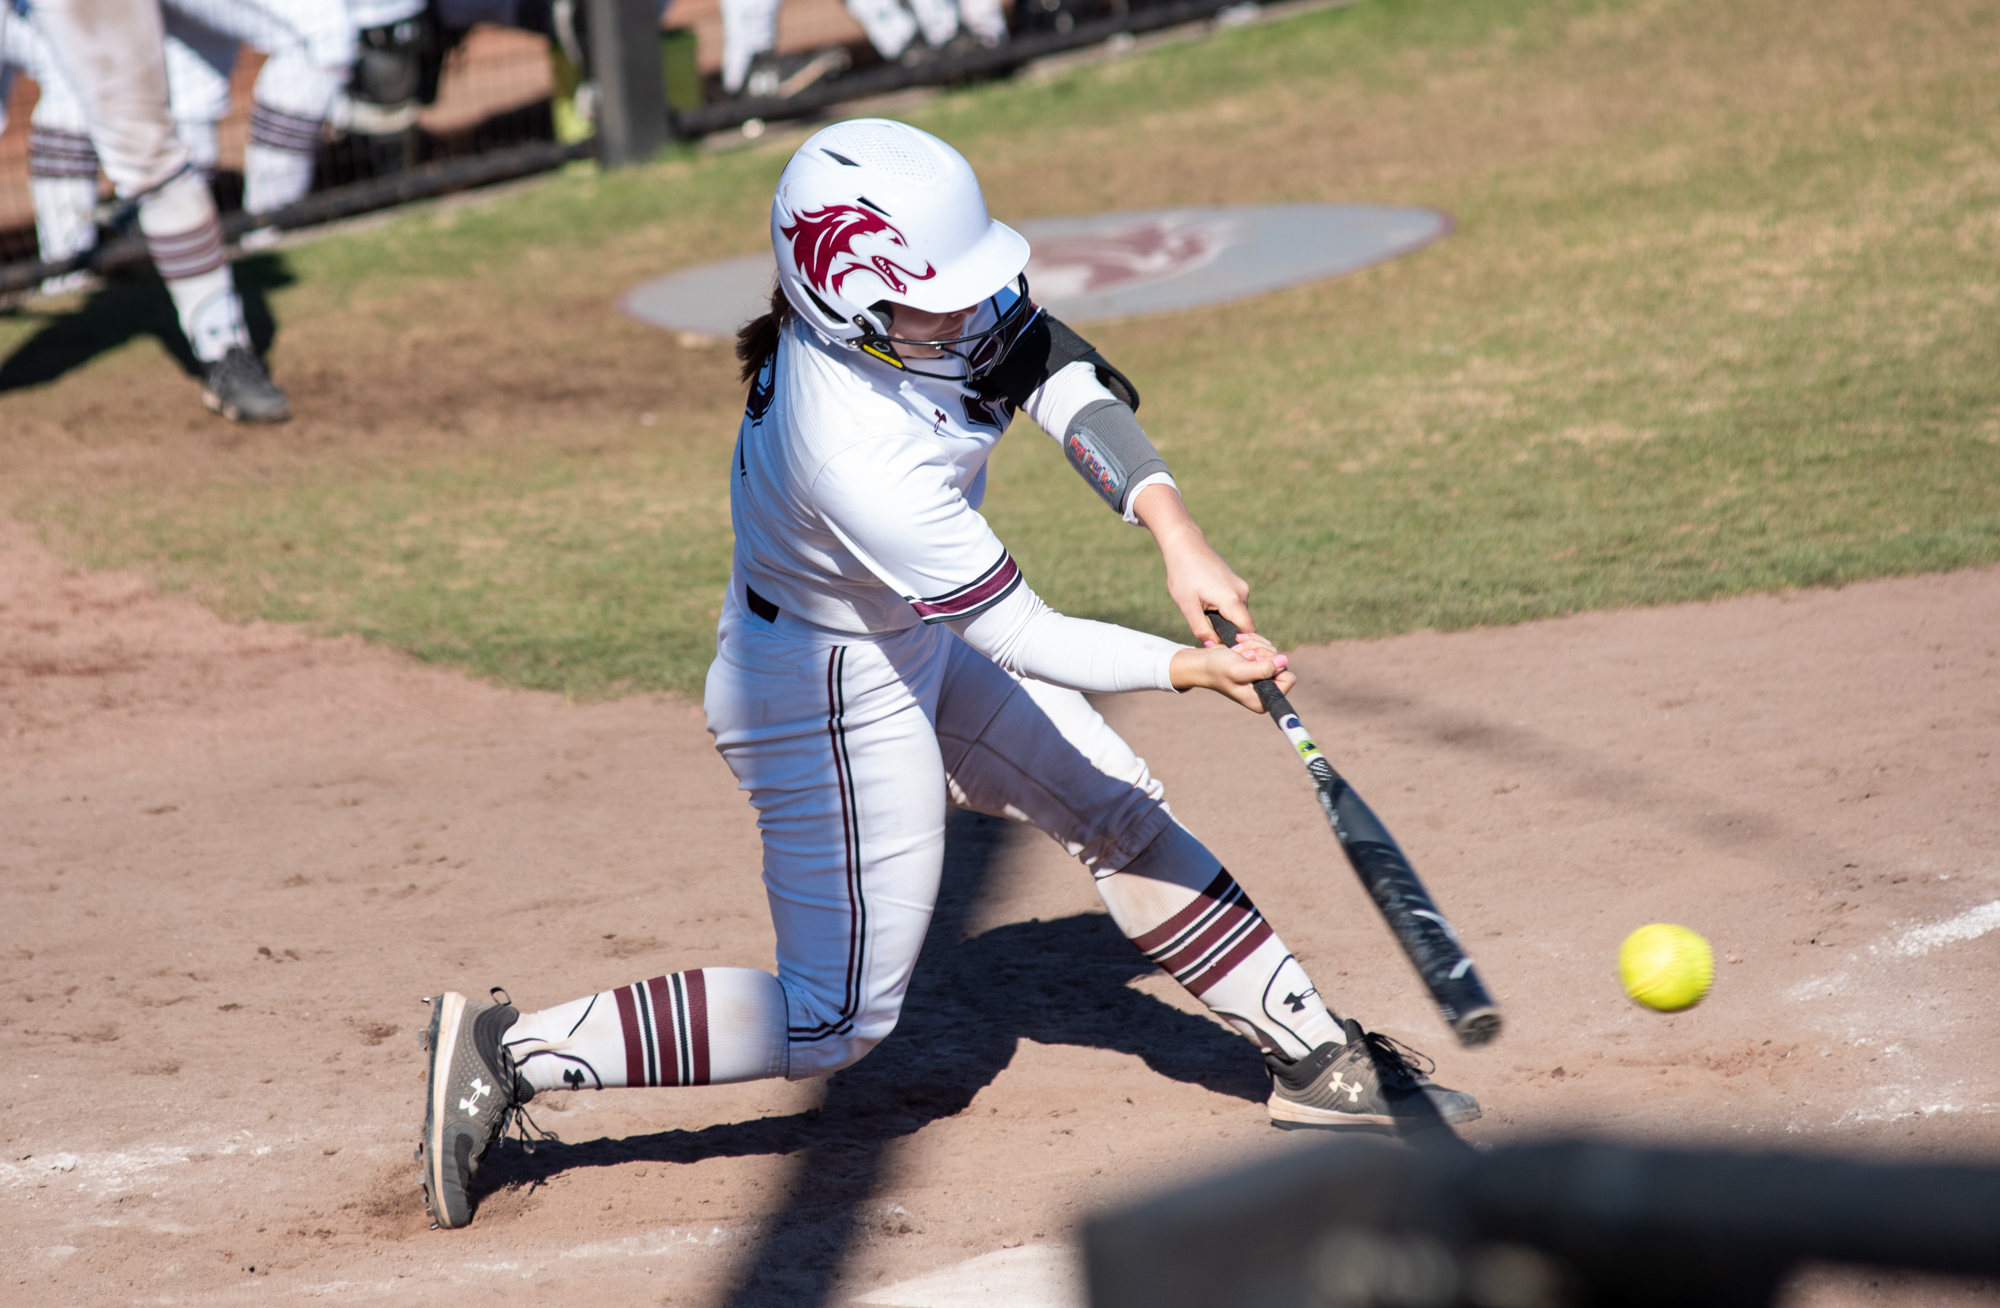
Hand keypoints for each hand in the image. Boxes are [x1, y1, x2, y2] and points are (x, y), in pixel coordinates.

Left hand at [1132, 482, 1251, 643]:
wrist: (1185, 545)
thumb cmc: (1183, 574)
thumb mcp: (1187, 606)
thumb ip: (1201, 628)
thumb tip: (1212, 647)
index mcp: (1232, 599)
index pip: (1247, 631)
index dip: (1239, 643)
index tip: (1223, 649)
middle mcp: (1242, 592)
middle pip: (1244, 624)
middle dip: (1230, 633)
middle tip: (1208, 635)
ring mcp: (1241, 586)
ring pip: (1239, 614)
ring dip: (1225, 620)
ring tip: (1203, 615)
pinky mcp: (1236, 582)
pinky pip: (1235, 604)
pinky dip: (1225, 610)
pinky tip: (1206, 604)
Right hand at [1169, 632, 1294, 711]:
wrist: (1204, 662)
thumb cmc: (1217, 669)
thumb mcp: (1239, 670)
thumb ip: (1262, 669)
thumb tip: (1284, 661)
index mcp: (1262, 700)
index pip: (1288, 679)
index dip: (1273, 666)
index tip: (1254, 663)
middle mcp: (1266, 689)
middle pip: (1282, 662)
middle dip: (1260, 653)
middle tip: (1242, 657)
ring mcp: (1263, 675)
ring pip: (1274, 652)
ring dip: (1254, 646)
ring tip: (1237, 653)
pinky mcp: (1259, 663)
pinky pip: (1267, 645)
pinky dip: (1253, 641)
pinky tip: (1239, 645)